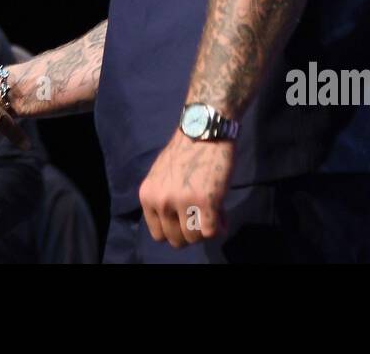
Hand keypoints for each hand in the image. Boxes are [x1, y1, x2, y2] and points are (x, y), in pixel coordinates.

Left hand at [138, 131, 233, 247]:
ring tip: (213, 211)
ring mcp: (182, 202)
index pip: (158, 234)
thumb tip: (180, 223)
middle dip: (191, 232)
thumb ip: (165, 199)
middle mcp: (161, 201)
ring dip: (205, 229)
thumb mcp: (162, 176)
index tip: (186, 219)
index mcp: (147, 195)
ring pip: (194, 238)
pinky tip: (222, 212)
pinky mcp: (205, 202)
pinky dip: (219, 226)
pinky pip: (211, 232)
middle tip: (202, 216)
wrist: (204, 129)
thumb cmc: (186, 150)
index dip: (175, 229)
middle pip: (176, 240)